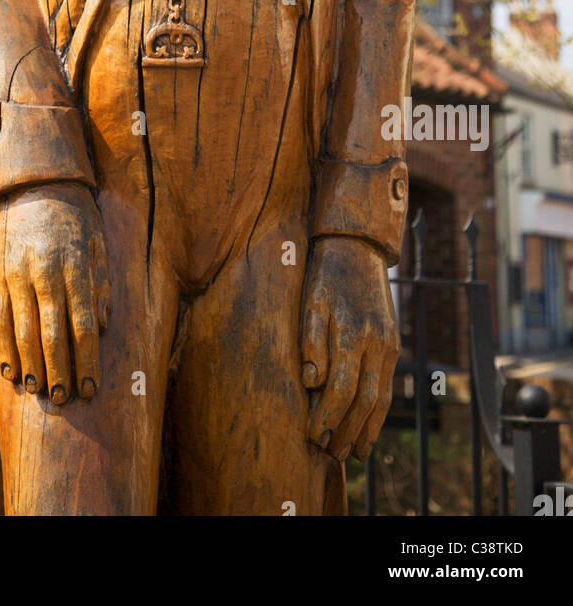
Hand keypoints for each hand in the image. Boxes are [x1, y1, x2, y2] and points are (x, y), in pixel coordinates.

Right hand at [0, 182, 109, 404]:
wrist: (32, 183)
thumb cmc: (73, 216)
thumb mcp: (98, 243)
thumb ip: (100, 285)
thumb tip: (101, 328)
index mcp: (75, 266)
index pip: (82, 325)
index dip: (86, 361)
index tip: (90, 387)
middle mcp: (44, 272)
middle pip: (52, 334)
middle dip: (58, 371)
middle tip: (63, 400)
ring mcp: (16, 274)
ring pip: (22, 331)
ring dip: (31, 366)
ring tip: (39, 392)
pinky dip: (4, 349)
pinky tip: (12, 371)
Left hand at [300, 236, 398, 460]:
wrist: (359, 248)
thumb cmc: (326, 274)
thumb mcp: (311, 300)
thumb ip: (310, 340)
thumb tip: (310, 382)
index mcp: (354, 334)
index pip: (341, 390)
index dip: (327, 418)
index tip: (312, 436)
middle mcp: (377, 345)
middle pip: (364, 402)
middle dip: (347, 432)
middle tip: (329, 455)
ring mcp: (389, 347)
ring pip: (381, 400)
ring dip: (366, 430)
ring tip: (352, 454)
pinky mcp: (393, 346)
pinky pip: (387, 387)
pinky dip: (378, 413)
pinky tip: (368, 428)